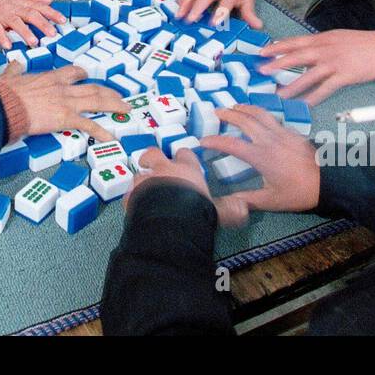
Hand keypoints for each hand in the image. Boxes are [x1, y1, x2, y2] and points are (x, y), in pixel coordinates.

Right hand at [0, 0, 63, 49]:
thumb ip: (34, 0)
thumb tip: (50, 1)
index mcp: (23, 3)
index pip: (40, 7)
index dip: (52, 13)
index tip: (63, 20)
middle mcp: (15, 8)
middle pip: (31, 14)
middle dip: (43, 24)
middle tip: (52, 34)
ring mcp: (3, 15)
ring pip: (16, 22)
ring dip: (25, 32)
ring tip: (34, 42)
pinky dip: (3, 38)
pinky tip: (8, 46)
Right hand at [0, 63, 128, 141]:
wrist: (4, 106)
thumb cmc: (5, 94)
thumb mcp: (10, 76)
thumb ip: (14, 70)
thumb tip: (13, 63)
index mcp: (51, 77)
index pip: (73, 72)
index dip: (83, 74)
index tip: (88, 76)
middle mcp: (63, 88)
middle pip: (93, 87)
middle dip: (109, 92)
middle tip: (120, 97)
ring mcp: (67, 102)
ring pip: (97, 101)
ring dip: (114, 105)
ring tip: (125, 109)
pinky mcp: (66, 118)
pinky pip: (89, 125)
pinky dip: (102, 131)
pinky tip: (112, 137)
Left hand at [126, 148, 250, 226]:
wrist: (168, 221)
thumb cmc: (195, 211)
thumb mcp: (218, 212)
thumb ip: (230, 209)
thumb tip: (244, 209)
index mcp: (186, 169)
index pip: (185, 155)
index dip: (184, 158)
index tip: (184, 161)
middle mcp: (163, 170)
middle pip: (154, 154)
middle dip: (152, 157)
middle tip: (152, 163)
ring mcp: (145, 181)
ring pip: (139, 173)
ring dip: (141, 180)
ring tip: (143, 189)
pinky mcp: (130, 196)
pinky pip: (129, 194)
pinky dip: (132, 198)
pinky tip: (135, 206)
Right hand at [200, 105, 320, 225]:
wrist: (328, 182)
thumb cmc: (298, 193)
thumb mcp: (271, 201)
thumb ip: (247, 199)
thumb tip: (227, 202)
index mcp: (261, 156)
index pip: (232, 144)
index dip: (215, 141)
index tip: (203, 141)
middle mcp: (269, 140)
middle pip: (245, 120)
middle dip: (228, 114)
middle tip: (216, 111)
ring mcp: (282, 134)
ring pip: (260, 114)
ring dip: (245, 108)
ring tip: (235, 106)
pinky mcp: (293, 133)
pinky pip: (273, 118)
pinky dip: (260, 113)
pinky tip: (258, 117)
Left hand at [259, 28, 374, 103]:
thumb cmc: (361, 42)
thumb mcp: (336, 37)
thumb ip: (318, 44)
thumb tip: (301, 51)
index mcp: (321, 39)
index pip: (294, 42)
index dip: (277, 47)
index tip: (262, 52)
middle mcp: (325, 49)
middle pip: (296, 56)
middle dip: (277, 64)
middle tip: (261, 70)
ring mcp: (334, 63)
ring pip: (308, 75)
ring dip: (291, 85)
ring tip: (278, 94)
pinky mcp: (344, 76)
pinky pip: (325, 89)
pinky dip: (314, 97)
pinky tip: (304, 105)